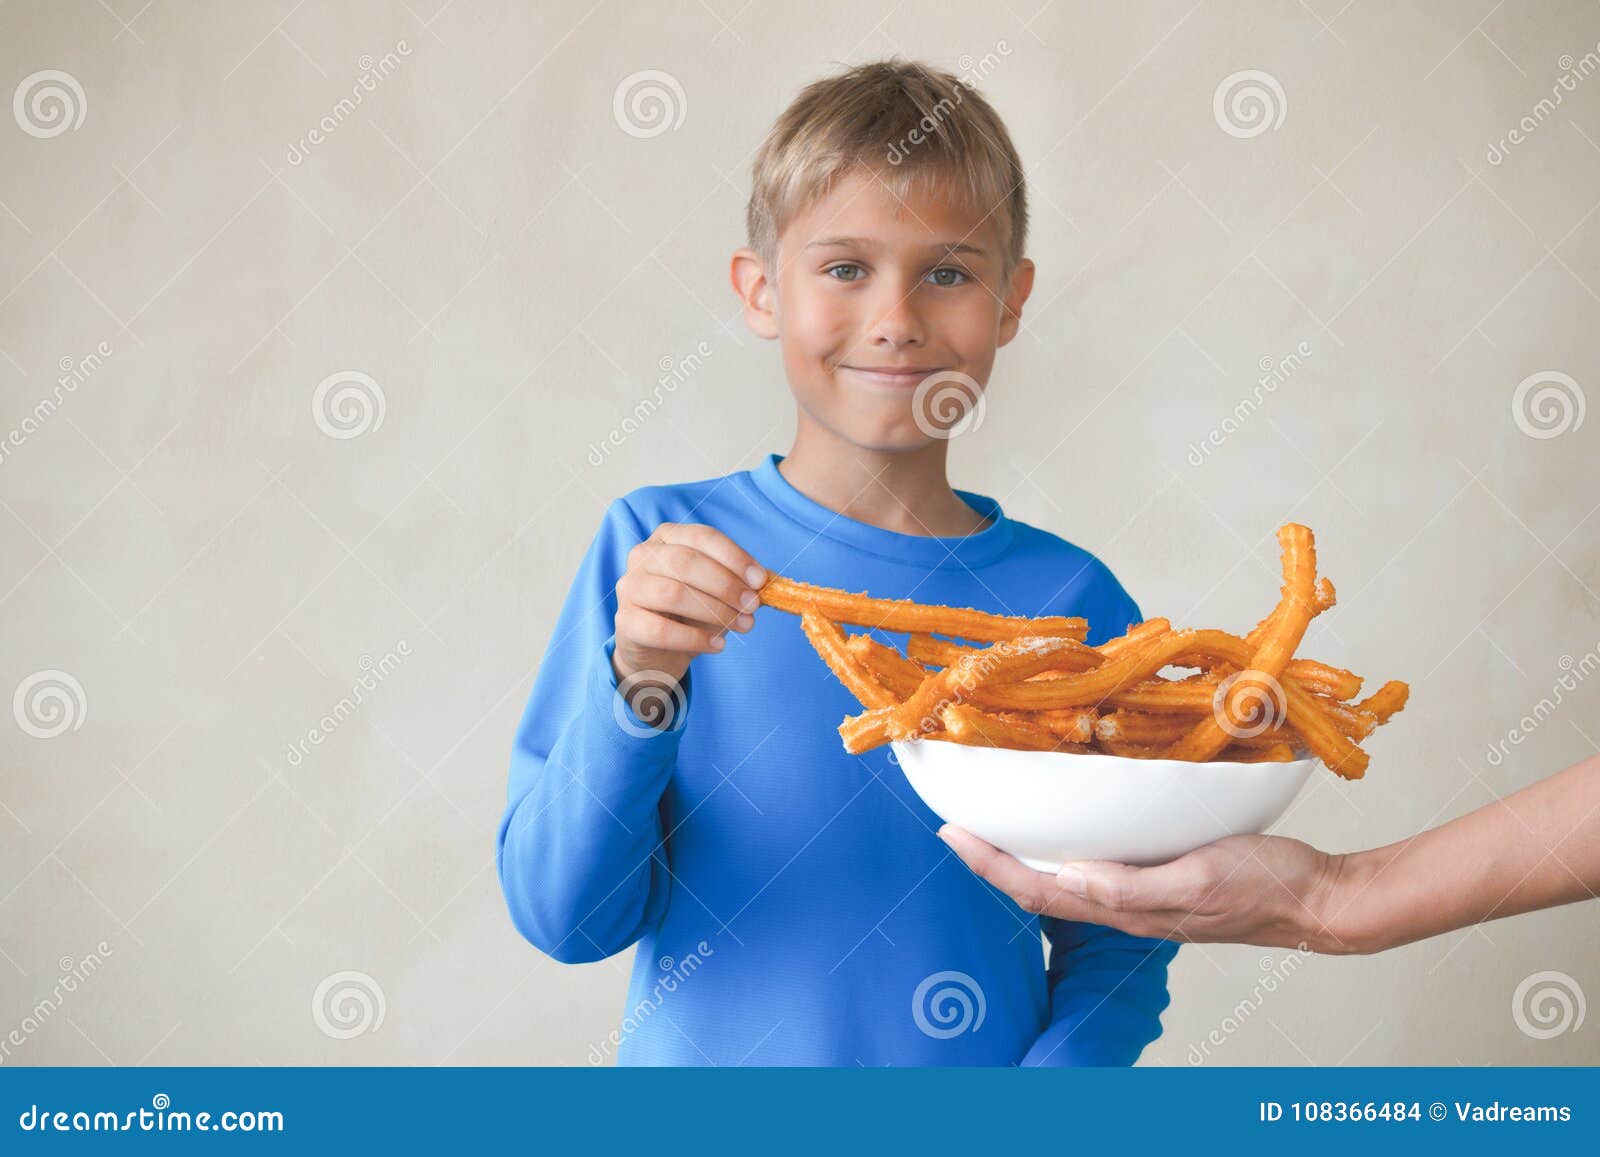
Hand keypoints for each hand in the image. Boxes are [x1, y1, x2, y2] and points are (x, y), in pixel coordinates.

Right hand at [613, 522, 765, 701]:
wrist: (658, 649)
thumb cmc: (691, 611)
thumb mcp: (717, 591)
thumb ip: (739, 583)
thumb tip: (768, 582)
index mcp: (668, 537)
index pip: (702, 536)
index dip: (734, 557)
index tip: (760, 580)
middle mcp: (643, 555)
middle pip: (685, 563)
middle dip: (726, 585)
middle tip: (752, 606)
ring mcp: (630, 587)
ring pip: (673, 593)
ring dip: (715, 611)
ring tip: (742, 625)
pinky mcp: (625, 621)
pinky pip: (661, 630)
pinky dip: (694, 639)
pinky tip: (717, 645)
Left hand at [938, 826, 1354, 952]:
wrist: (1317, 899)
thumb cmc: (1265, 887)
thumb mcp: (1197, 879)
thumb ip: (1132, 885)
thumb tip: (1069, 876)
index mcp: (1124, 908)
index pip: (1036, 888)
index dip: (989, 863)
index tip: (950, 832)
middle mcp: (1124, 905)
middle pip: (1038, 887)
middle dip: (993, 860)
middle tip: (956, 825)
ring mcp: (1142, 895)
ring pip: (1064, 880)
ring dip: (1024, 856)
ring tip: (995, 826)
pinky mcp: (1160, 878)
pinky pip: (1097, 867)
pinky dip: (1067, 847)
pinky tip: (1066, 831)